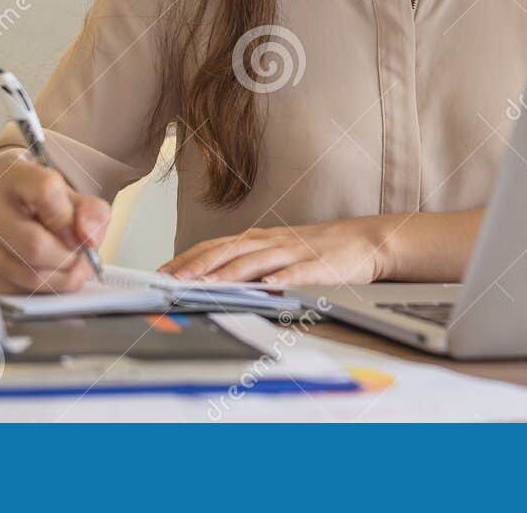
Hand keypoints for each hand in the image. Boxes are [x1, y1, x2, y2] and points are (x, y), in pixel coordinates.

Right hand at [0, 150, 110, 293]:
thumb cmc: (33, 200)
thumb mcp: (68, 193)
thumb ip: (91, 211)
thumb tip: (90, 240)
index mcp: (13, 178)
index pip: (46, 192)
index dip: (71, 219)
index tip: (82, 233)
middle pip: (36, 246)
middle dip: (70, 257)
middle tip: (81, 256)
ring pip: (29, 275)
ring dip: (62, 277)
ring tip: (71, 267)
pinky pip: (20, 292)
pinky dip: (45, 289)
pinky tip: (49, 274)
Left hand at [158, 217, 391, 286]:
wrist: (364, 241)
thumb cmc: (316, 249)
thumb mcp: (276, 250)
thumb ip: (246, 261)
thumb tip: (206, 278)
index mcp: (259, 240)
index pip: (215, 247)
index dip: (188, 259)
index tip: (162, 273)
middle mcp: (272, 243)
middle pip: (229, 252)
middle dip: (199, 266)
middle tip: (174, 281)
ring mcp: (295, 253)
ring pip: (258, 261)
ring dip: (232, 273)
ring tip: (209, 284)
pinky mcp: (319, 266)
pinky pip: (299, 273)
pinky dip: (284, 279)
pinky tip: (271, 286)